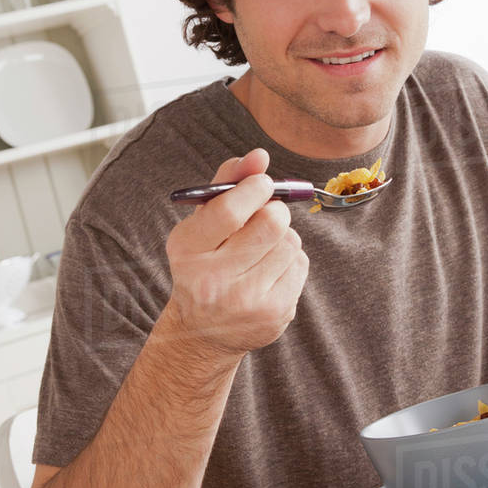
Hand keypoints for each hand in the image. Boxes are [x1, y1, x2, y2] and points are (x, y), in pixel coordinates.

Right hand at [165, 148, 308, 358]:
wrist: (204, 331)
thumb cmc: (206, 260)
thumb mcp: (203, 222)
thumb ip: (227, 183)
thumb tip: (260, 156)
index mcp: (187, 251)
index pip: (228, 212)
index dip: (253, 188)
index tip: (262, 182)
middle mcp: (212, 281)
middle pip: (270, 223)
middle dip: (274, 209)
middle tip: (266, 213)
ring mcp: (245, 302)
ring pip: (289, 241)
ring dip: (282, 235)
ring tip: (262, 248)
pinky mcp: (274, 314)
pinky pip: (300, 263)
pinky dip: (290, 258)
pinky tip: (270, 269)